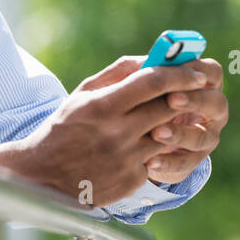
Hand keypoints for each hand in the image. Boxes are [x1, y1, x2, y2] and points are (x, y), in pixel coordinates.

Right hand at [0, 55, 213, 209]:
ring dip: (170, 125)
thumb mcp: (83, 93)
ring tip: (158, 122)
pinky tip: (137, 149)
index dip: (180, 74)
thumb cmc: (64, 127)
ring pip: (168, 135)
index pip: (153, 82)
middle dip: (184, 97)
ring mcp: (126, 159)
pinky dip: (153, 151)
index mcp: (103, 106)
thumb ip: (119, 72)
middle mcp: (117, 132)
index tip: (197, 73)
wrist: (42, 178)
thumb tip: (152, 58)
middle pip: (168, 107)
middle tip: (193, 93)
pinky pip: (156, 159)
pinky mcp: (131, 181)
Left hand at [137, 56, 225, 184]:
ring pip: (202, 137)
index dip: (198, 70)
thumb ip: (140, 70)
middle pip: (216, 103)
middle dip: (195, 100)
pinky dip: (167, 163)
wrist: (130, 141)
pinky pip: (185, 164)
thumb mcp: (135, 84)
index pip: (212, 71)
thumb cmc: (138, 101)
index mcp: (202, 85)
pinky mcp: (192, 161)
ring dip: (180, 133)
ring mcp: (206, 138)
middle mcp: (211, 111)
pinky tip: (149, 161)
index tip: (179, 71)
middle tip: (171, 99)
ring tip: (155, 132)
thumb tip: (145, 62)